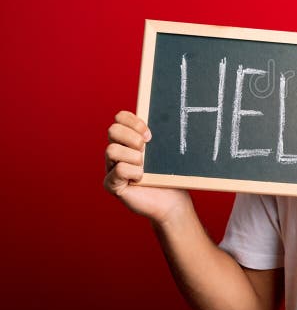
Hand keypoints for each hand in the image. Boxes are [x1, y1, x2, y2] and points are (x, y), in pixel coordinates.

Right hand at [104, 110, 191, 225]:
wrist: (173, 200)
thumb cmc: (169, 174)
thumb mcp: (165, 150)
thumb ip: (159, 132)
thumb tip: (167, 109)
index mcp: (128, 139)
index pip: (120, 117)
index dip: (134, 121)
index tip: (151, 134)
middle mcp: (117, 151)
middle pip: (113, 130)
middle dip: (133, 137)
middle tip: (147, 149)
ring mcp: (111, 168)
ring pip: (111, 150)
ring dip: (134, 157)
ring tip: (144, 167)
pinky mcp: (112, 185)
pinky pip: (118, 170)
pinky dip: (134, 173)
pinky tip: (141, 179)